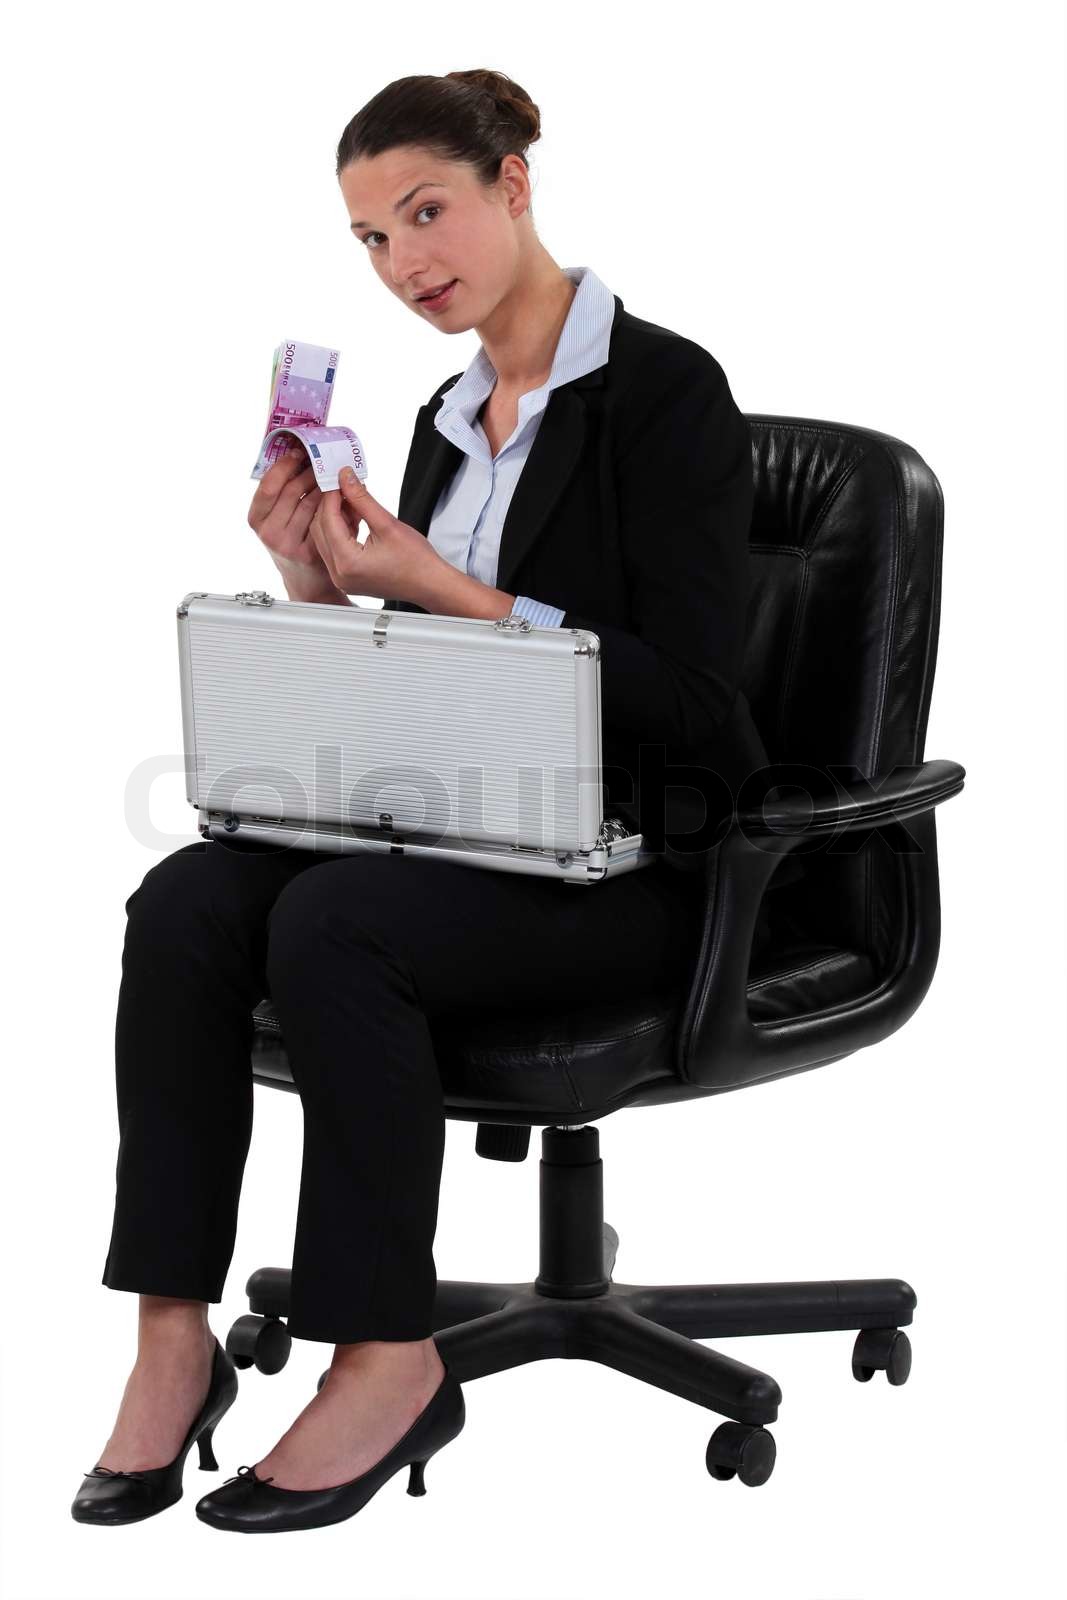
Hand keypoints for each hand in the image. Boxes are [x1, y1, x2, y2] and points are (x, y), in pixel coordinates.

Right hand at [247, 450, 346, 601]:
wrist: (306, 580)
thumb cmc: (296, 540)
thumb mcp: (280, 517)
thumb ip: (286, 490)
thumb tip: (299, 454)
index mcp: (257, 518)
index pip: (269, 485)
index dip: (284, 465)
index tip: (299, 451)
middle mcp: (269, 532)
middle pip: (292, 490)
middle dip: (309, 470)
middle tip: (323, 457)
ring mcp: (288, 544)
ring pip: (310, 503)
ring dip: (324, 484)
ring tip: (334, 471)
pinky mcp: (308, 552)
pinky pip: (324, 519)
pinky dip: (335, 504)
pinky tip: (341, 494)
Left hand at [308, 467, 445, 604]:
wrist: (430, 584)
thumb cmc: (416, 562)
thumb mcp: (387, 523)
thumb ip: (362, 499)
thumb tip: (346, 479)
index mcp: (348, 562)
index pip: (328, 520)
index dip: (332, 495)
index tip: (339, 478)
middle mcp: (339, 574)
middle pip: (321, 529)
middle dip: (331, 505)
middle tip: (344, 486)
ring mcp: (342, 578)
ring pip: (325, 538)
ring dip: (335, 517)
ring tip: (353, 501)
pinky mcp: (347, 577)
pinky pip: (334, 549)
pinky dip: (341, 531)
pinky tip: (355, 517)